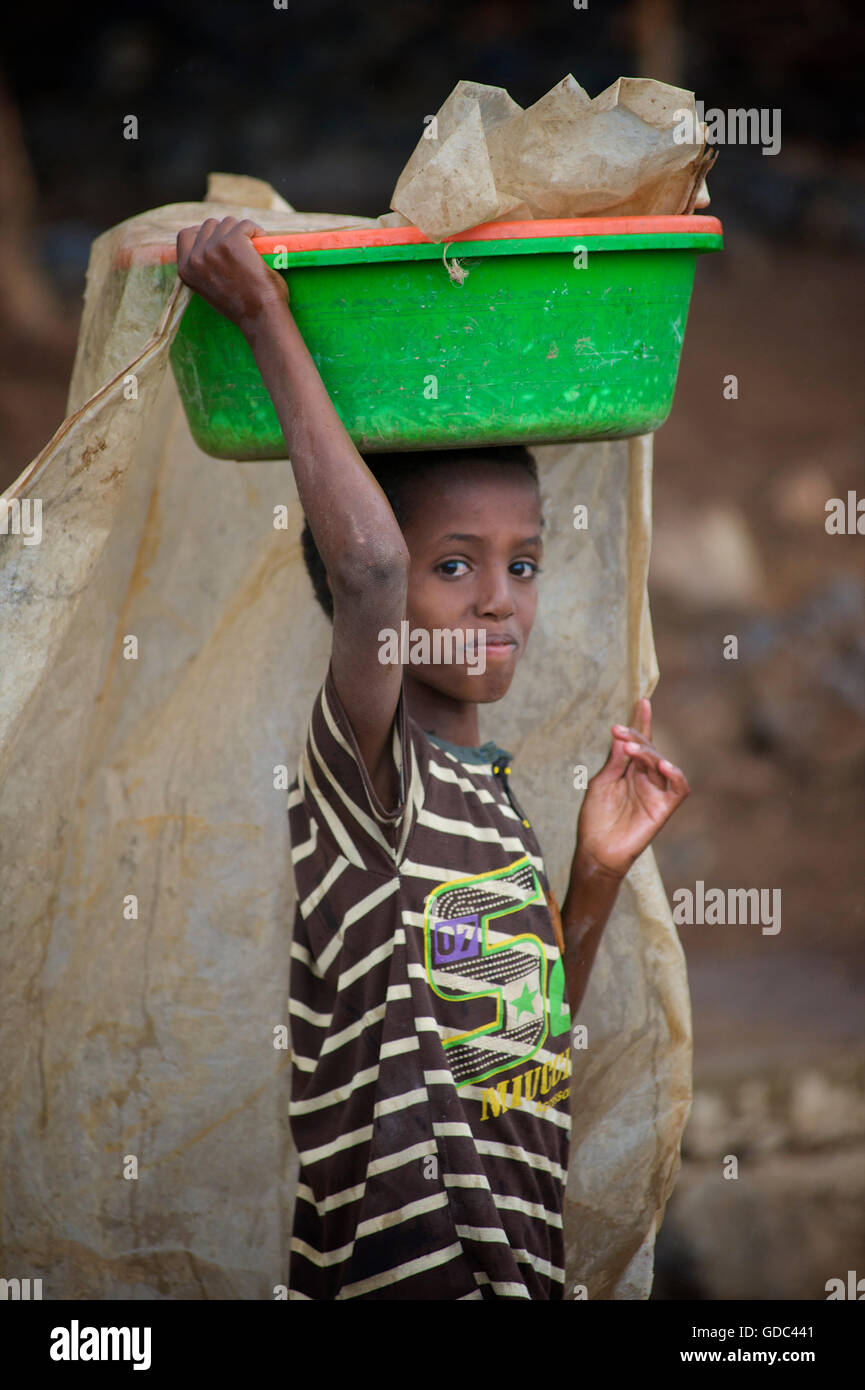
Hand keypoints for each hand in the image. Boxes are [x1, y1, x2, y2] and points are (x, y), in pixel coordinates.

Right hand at [175, 216, 288, 332]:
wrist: (261, 317)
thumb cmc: (243, 307)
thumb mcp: (210, 288)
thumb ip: (204, 267)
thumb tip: (209, 244)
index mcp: (186, 270)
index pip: (186, 235)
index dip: (204, 234)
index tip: (220, 240)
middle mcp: (195, 258)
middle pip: (209, 225)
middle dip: (227, 232)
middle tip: (243, 249)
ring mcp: (212, 248)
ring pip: (228, 222)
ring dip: (242, 232)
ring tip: (254, 250)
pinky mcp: (232, 242)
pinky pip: (245, 224)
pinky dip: (257, 232)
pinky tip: (263, 245)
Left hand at [575, 697, 689, 879]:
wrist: (596, 851)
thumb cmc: (595, 819)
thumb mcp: (601, 784)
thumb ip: (614, 761)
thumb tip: (622, 735)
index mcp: (628, 769)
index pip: (639, 741)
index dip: (641, 722)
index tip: (641, 701)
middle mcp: (644, 777)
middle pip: (649, 749)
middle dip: (636, 736)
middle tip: (619, 732)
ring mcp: (656, 791)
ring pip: (661, 763)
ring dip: (648, 752)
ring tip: (630, 748)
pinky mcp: (664, 808)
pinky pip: (679, 788)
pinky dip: (675, 775)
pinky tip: (662, 765)